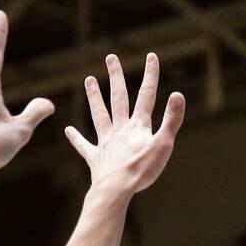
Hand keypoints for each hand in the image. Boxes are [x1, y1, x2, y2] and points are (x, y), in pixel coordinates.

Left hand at [65, 53, 184, 193]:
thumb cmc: (141, 170)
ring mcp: (106, 143)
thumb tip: (178, 94)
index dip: (150, 75)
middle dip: (116, 77)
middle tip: (111, 58)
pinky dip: (76, 138)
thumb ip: (171, 120)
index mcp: (138, 126)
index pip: (146, 96)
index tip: (151, 56)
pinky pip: (85, 146)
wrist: (116, 190)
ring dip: (94, 97)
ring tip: (88, 80)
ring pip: (99, 115)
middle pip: (118, 98)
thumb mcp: (163, 145)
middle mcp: (120, 130)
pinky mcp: (97, 159)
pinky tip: (68, 130)